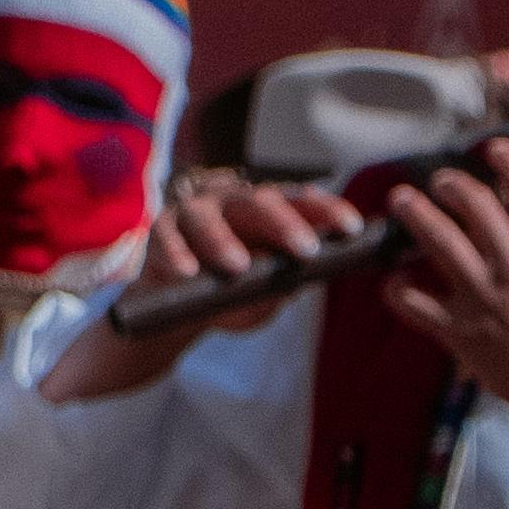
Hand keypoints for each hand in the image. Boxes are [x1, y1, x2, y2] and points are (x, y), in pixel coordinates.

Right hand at [45, 166, 350, 394]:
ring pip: (205, 217)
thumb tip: (291, 284)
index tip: (351, 228)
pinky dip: (176, 255)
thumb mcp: (260, 297)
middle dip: (283, 224)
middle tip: (307, 250)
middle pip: (255, 202)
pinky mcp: (157, 231)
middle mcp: (229, 204)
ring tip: (238, 267)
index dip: (326, 210)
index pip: (299, 201)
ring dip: (222, 240)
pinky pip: (164, 239)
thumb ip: (276, 288)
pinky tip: (188, 273)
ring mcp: (190, 213)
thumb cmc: (228, 294)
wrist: (173, 306)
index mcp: (265, 212)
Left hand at [384, 141, 508, 508]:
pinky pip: (411, 299)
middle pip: (471, 202)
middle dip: (449, 184)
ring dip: (414, 213)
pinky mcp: (459, 331)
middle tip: (438, 184)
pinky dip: (396, 285)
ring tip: (403, 202)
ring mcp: (484, 297)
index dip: (505, 158)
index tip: (493, 150)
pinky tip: (394, 278)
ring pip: (435, 238)